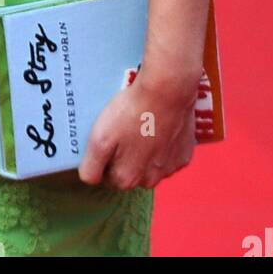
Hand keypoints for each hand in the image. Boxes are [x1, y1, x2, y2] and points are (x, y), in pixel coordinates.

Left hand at [78, 70, 197, 190]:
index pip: (107, 177)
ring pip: (148, 165)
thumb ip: (91, 166)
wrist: (166, 92)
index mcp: (127, 179)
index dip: (103, 158)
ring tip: (140, 125)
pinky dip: (161, 145)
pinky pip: (167, 155)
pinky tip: (158, 127)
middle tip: (122, 129)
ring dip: (143, 152)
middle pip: (129, 172)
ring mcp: (169, 169)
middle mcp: (150, 181)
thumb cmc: (131, 112)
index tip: (107, 138)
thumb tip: (90, 179)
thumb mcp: (99, 138)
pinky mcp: (183, 156)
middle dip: (123, 156)